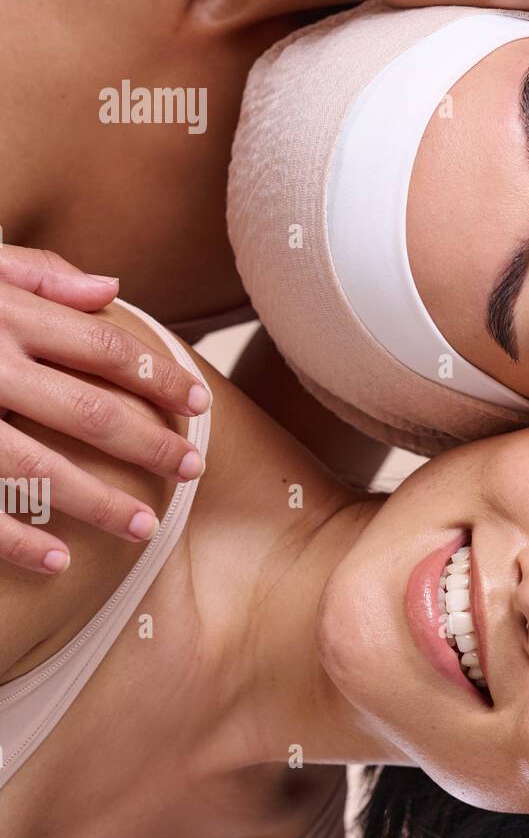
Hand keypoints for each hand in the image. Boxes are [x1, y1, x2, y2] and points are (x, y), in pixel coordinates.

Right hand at [0, 248, 208, 573]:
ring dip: (98, 502)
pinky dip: (17, 540)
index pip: (104, 347)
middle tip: (195, 467)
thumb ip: (38, 275)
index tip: (199, 402)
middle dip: (150, 443)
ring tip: (145, 527)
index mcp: (4, 313)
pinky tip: (59, 561)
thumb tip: (111, 288)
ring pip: (39, 468)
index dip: (158, 375)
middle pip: (89, 410)